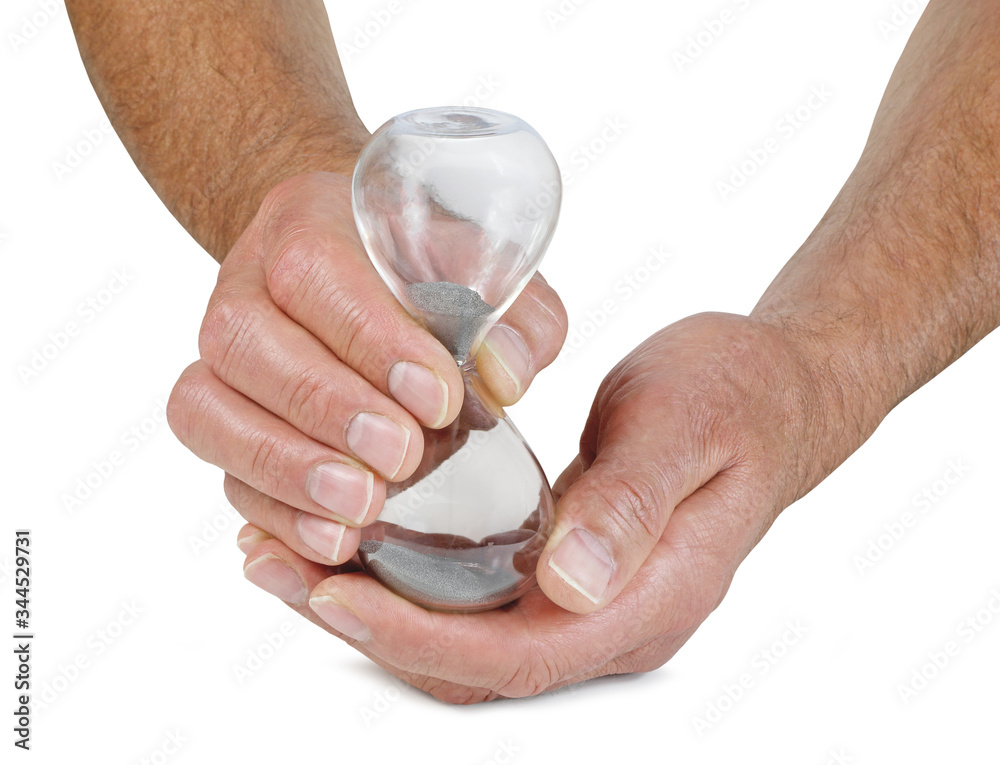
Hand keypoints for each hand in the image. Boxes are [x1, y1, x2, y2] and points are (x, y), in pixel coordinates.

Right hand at [167, 171, 566, 570]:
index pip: (314, 272)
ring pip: (205, 407)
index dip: (369, 341)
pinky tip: (330, 538)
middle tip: (401, 458)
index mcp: (308, 221)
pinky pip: (216, 466)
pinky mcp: (220, 415)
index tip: (438, 401)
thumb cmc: (428, 270)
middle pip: (244, 340)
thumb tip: (507, 375)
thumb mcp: (490, 271)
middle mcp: (247, 282)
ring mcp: (222, 354)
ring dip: (284, 467)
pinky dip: (270, 509)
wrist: (364, 268)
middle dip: (324, 408)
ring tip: (361, 506)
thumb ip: (516, 314)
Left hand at [236, 312, 845, 700]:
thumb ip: (633, 505)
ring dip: (376, 604)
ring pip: (465, 636)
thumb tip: (571, 584)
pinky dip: (409, 576)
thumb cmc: (741, 397)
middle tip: (279, 570)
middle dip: (371, 627)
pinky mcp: (569, 571)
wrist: (776, 391)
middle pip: (473, 662)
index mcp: (649, 598)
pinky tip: (357, 534)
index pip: (517, 653)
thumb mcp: (687, 424)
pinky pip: (477, 598)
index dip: (419, 633)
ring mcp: (591, 600)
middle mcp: (612, 618)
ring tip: (287, 557)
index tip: (335, 590)